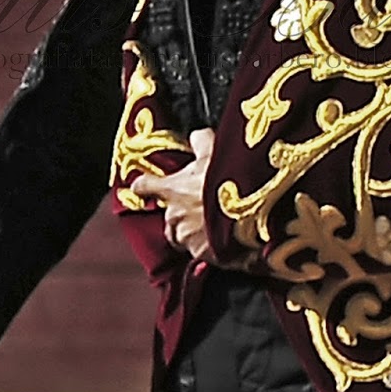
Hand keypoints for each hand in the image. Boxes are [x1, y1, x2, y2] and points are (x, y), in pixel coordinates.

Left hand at [131, 128, 215, 262]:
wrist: (249, 213)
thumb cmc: (227, 180)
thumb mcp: (214, 152)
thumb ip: (200, 141)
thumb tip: (196, 136)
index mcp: (172, 189)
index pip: (144, 186)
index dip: (144, 185)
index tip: (141, 186)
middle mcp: (173, 216)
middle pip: (169, 217)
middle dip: (182, 214)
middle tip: (202, 208)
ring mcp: (186, 238)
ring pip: (182, 238)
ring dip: (193, 233)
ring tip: (214, 226)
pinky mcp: (202, 255)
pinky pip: (201, 252)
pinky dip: (210, 247)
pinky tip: (225, 240)